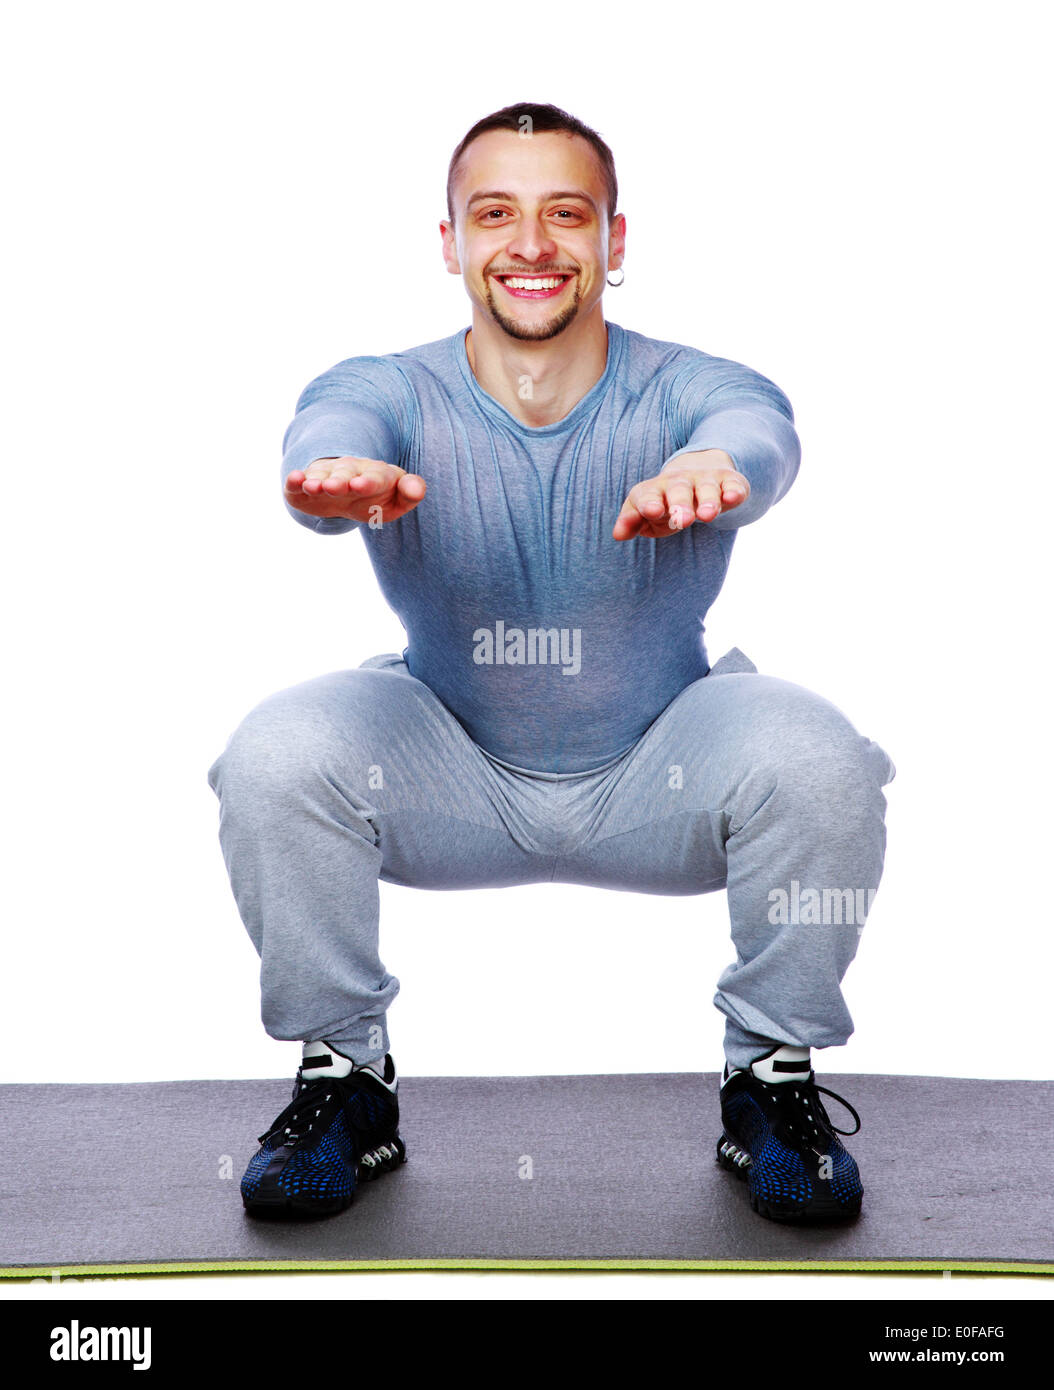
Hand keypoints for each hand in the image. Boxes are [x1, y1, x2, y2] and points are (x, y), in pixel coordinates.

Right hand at [285, 457, 425, 524]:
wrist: (347, 491)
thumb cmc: (377, 498)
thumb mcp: (396, 500)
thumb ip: (410, 493)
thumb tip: (416, 488)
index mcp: (374, 474)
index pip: (374, 477)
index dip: (367, 482)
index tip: (360, 486)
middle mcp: (349, 471)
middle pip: (344, 474)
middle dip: (339, 481)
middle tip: (334, 487)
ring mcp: (326, 476)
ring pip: (322, 477)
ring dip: (317, 481)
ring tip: (312, 486)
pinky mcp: (305, 487)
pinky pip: (299, 481)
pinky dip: (295, 480)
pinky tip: (294, 478)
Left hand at [612, 450, 749, 539]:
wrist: (699, 470)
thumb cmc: (666, 501)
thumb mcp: (648, 510)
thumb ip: (632, 521)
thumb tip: (618, 534)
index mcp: (655, 490)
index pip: (648, 495)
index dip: (649, 502)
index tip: (650, 511)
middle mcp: (680, 482)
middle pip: (678, 491)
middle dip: (680, 504)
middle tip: (682, 520)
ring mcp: (705, 480)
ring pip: (707, 489)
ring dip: (708, 501)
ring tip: (707, 516)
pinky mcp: (729, 481)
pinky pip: (733, 485)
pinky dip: (734, 491)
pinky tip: (734, 498)